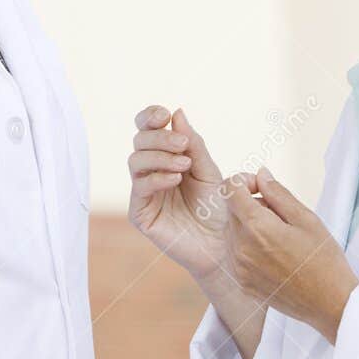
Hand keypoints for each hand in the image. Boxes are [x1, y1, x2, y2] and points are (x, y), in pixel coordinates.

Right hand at [127, 105, 231, 281]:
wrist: (224, 244)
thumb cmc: (218, 208)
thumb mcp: (209, 170)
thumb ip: (194, 144)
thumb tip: (177, 113)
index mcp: (166, 156)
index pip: (147, 129)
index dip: (150, 116)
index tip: (164, 114)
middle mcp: (151, 171)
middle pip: (139, 141)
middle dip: (159, 137)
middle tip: (182, 143)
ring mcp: (144, 192)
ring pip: (135, 161)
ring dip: (159, 156)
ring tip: (184, 164)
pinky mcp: (140, 213)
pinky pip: (140, 188)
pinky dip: (157, 178)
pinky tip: (175, 179)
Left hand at [221, 167, 358, 344]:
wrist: (330, 304)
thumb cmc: (323, 260)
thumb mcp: (307, 219)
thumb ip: (279, 194)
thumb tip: (261, 175)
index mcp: (256, 228)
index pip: (230, 189)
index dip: (245, 182)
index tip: (262, 188)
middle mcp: (240, 248)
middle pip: (231, 210)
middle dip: (251, 205)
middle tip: (280, 216)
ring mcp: (239, 268)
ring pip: (232, 232)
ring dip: (249, 227)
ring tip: (279, 238)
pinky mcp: (242, 283)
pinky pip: (236, 254)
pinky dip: (249, 247)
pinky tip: (273, 255)